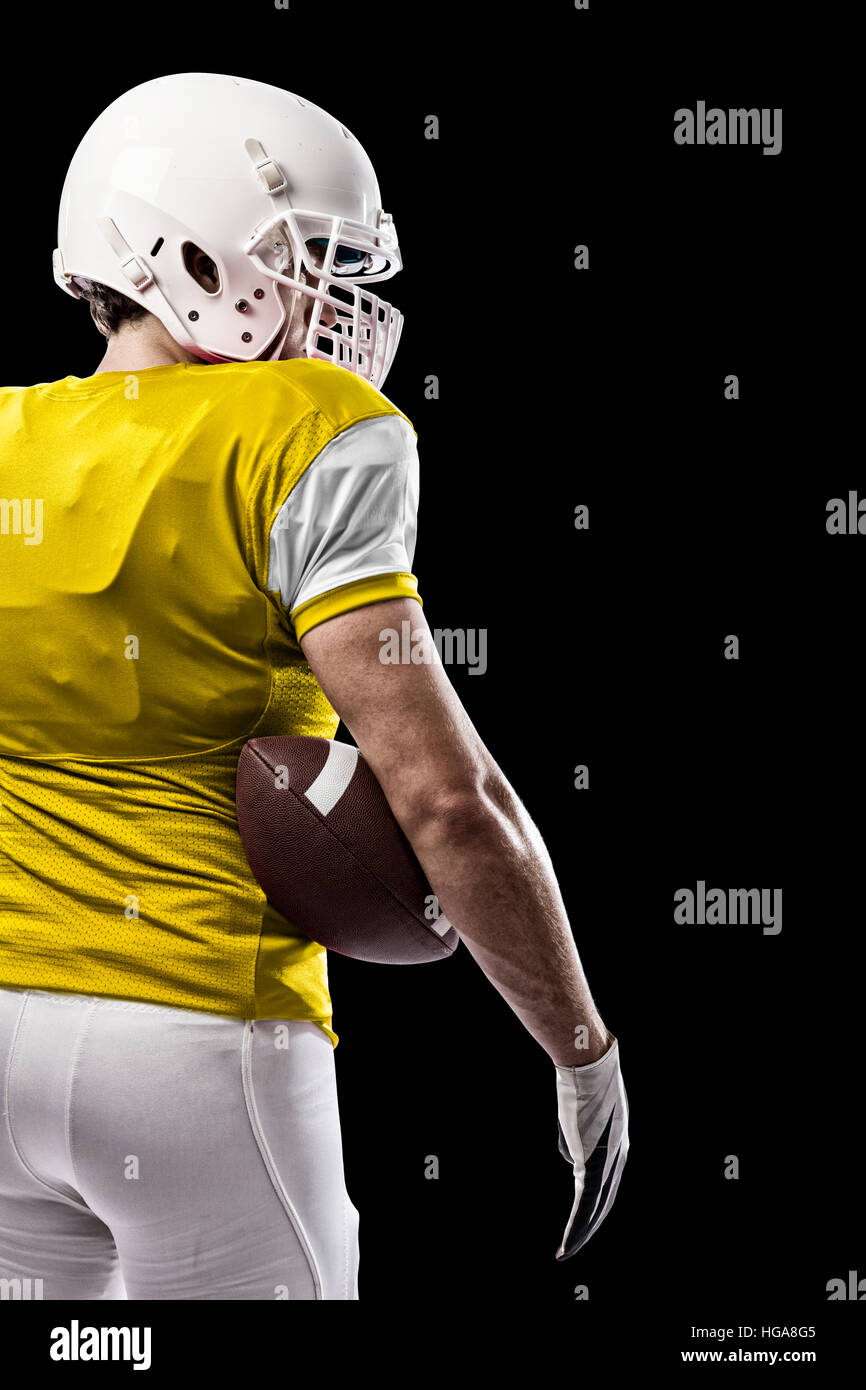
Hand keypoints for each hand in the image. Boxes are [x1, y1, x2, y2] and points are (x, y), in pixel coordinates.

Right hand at [554, 1035, 628, 1259]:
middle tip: (574, 1246)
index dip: (596, 1203)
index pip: (609, 1182)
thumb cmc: (580, 1079)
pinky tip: (567, 1244)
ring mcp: (608, 1161)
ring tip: (566, 1252)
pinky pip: (585, 1205)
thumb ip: (576, 1139)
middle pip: (606, 1202)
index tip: (584, 1218)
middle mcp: (618, 1155)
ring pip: (596, 1209)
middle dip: (590, 1226)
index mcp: (618, 1141)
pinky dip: (575, 1228)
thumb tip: (571, 1160)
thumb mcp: (581, 1112)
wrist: (586, 1062)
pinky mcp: (594, 1163)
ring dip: (580, 1233)